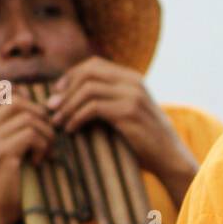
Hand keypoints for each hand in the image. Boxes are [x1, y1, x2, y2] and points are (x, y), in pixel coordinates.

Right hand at [0, 83, 55, 223]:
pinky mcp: (1, 154)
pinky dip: (44, 146)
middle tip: (48, 138)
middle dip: (40, 116)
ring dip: (46, 133)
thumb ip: (9, 133)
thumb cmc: (4, 188)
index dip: (15, 94)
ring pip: (28, 117)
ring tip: (46, 152)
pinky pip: (32, 135)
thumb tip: (37, 109)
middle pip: (16, 101)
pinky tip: (40, 161)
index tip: (33, 113)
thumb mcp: (1, 156)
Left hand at [45, 56, 195, 189]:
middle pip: (88, 73)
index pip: (94, 65)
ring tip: (58, 121)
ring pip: (87, 89)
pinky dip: (77, 117)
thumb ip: (110, 101)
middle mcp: (133, 82)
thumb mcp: (129, 114)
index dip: (71, 76)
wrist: (170, 158)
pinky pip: (93, 108)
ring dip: (67, 105)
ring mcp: (132, 96)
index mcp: (132, 79)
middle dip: (65, 89)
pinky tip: (71, 129)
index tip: (58, 93)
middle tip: (52, 107)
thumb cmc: (146, 141)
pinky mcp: (128, 113)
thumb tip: (76, 99)